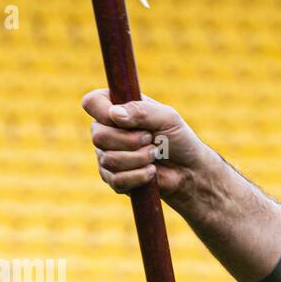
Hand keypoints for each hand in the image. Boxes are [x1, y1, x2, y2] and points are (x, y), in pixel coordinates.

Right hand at [82, 90, 210, 198]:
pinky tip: (151, 171)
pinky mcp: (112, 178)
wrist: (188, 170)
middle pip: (98, 136)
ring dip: (139, 159)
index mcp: (117, 109)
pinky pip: (116, 179)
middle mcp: (106, 130)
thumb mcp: (167, 118)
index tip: (124, 120)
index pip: (92, 103)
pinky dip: (139, 176)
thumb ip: (142, 111)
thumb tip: (114, 114)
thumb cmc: (179, 138)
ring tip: (154, 154)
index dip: (103, 112)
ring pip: (108, 159)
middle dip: (131, 141)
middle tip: (151, 140)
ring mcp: (106, 155)